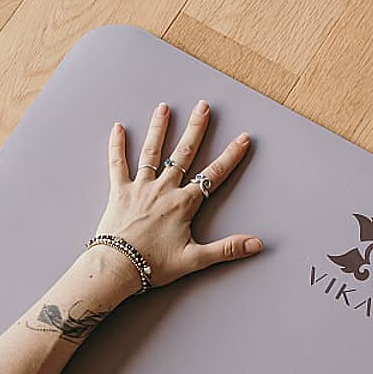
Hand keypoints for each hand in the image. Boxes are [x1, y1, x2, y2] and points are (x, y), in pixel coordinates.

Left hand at [93, 99, 262, 287]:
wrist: (118, 267)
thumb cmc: (154, 264)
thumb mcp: (195, 259)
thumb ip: (226, 249)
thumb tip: (256, 244)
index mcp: (184, 204)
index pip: (213, 175)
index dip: (230, 156)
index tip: (243, 138)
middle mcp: (164, 189)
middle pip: (184, 153)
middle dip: (196, 128)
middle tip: (204, 106)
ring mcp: (140, 187)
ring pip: (152, 152)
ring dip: (159, 128)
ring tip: (164, 107)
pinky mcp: (119, 191)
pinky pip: (117, 163)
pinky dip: (116, 145)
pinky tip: (117, 128)